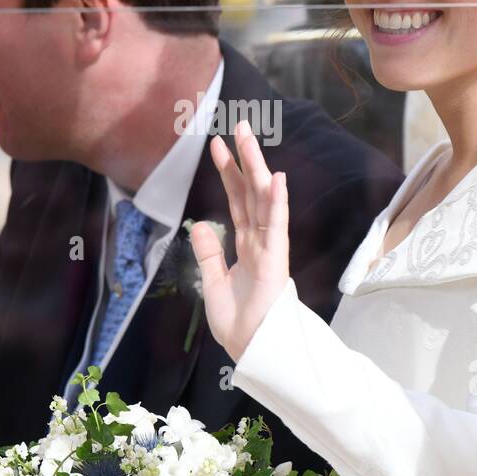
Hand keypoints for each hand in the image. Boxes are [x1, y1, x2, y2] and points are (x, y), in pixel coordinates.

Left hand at [190, 119, 289, 360]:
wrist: (253, 351)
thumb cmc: (239, 323)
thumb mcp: (212, 284)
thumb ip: (208, 254)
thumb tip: (200, 223)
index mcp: (246, 245)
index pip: (236, 200)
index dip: (227, 173)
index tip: (216, 146)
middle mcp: (260, 241)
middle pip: (250, 191)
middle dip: (244, 158)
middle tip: (239, 124)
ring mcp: (269, 248)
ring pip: (263, 200)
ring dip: (257, 168)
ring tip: (249, 138)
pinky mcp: (275, 262)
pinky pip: (276, 227)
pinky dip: (275, 203)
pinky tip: (275, 178)